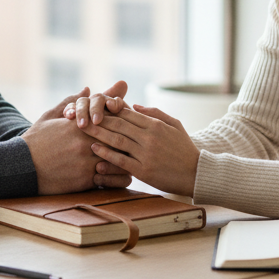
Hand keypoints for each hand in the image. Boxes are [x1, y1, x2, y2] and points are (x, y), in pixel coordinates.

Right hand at [22, 84, 131, 193]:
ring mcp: (87, 162)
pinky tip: (123, 176)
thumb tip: (88, 88)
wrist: (23, 166)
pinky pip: (112, 180)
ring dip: (128, 160)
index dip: (124, 119)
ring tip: (134, 160)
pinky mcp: (85, 180)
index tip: (130, 122)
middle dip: (131, 139)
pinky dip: (120, 178)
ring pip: (120, 161)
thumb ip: (72, 100)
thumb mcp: (51, 116)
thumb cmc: (36, 140)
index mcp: (80, 124)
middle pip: (120, 139)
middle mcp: (87, 142)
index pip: (112, 118)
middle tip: (140, 141)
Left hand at [81, 104, 200, 197]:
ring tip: (82, 128)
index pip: (128, 113)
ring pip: (117, 140)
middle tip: (81, 114)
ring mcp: (145, 154)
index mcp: (155, 125)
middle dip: (98, 118)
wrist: (196, 173)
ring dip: (98, 133)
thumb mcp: (174, 124)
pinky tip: (94, 148)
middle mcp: (149, 137)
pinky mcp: (143, 170)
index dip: (110, 108)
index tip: (95, 105)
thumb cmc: (185, 148)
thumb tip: (133, 105)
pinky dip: (106, 153)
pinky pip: (121, 160)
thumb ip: (154, 112)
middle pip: (118, 124)